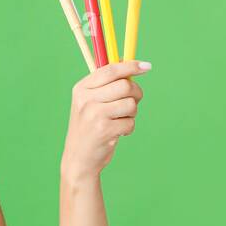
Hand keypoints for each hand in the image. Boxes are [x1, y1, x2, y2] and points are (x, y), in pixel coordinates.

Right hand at [61, 60, 149, 183]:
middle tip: (134, 101)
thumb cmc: (90, 127)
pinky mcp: (104, 130)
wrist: (79, 159)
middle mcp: (86, 99)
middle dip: (136, 93)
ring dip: (132, 113)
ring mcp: (94, 115)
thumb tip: (132, 65)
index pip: (110, 70)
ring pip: (131, 104)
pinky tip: (118, 133)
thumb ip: (107, 85)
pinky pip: (130, 122)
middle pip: (125, 85)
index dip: (131, 66)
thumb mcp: (89, 102)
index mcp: (81, 88)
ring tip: (121, 120)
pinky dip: (129, 128)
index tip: (146, 66)